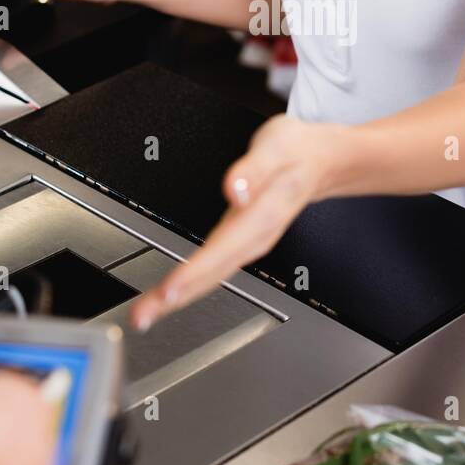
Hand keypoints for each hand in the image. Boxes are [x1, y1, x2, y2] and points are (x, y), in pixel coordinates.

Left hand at [130, 115, 349, 329]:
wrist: (323, 161)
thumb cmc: (296, 152)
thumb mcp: (277, 147)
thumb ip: (254, 170)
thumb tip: (235, 191)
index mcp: (263, 215)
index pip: (223, 249)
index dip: (195, 272)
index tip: (169, 290)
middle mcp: (257, 237)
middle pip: (213, 273)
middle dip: (177, 297)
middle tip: (142, 317)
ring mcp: (251, 244)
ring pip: (212, 276)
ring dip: (179, 296)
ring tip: (148, 311)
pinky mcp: (244, 243)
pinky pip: (214, 269)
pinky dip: (191, 284)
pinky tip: (172, 293)